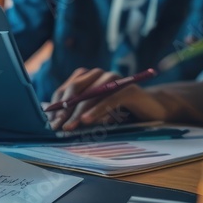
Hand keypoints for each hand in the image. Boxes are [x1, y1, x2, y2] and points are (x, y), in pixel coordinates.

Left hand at [48, 68, 171, 130]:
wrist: (153, 110)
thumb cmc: (121, 113)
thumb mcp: (96, 113)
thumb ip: (79, 113)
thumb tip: (56, 122)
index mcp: (88, 77)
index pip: (66, 90)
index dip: (57, 106)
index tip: (49, 123)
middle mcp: (100, 75)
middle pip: (75, 90)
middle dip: (64, 110)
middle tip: (56, 127)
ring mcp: (115, 79)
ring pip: (90, 95)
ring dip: (77, 112)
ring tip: (68, 127)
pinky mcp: (129, 88)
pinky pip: (108, 99)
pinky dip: (96, 110)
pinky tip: (86, 121)